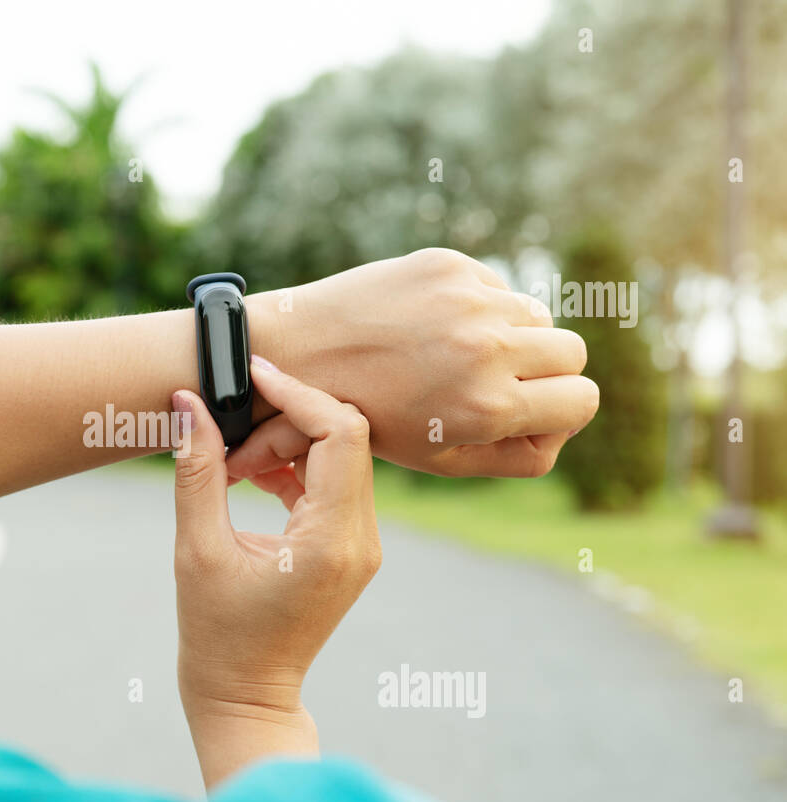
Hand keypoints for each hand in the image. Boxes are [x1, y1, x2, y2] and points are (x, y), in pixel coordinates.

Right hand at [172, 356, 378, 785]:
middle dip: (284, 422)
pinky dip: (294, 467)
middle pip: (344, 436)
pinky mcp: (350, 546)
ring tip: (233, 470)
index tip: (251, 377)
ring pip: (341, 454)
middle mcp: (362, 539)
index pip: (340, 432)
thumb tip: (188, 403)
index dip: (297, 393)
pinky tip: (249, 479)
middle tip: (228, 448)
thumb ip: (196, 469)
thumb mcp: (196, 548)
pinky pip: (334, 481)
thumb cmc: (216, 633)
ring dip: (287, 444)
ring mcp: (362, 544)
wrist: (246, 695)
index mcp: (332, 541)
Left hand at [259, 247, 598, 476]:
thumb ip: (514, 454)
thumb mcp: (439, 458)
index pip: (582, 402)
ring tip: (461, 354)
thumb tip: (562, 427)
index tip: (529, 411)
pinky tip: (431, 324)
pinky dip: (478, 306)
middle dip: (547, 372)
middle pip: (573, 354)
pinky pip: (496, 286)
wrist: (298, 352)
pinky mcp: (450, 264)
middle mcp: (489, 349)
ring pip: (538, 315)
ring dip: (514, 336)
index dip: (561, 411)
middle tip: (503, 382)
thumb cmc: (368, 416)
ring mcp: (471, 300)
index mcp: (488, 406)